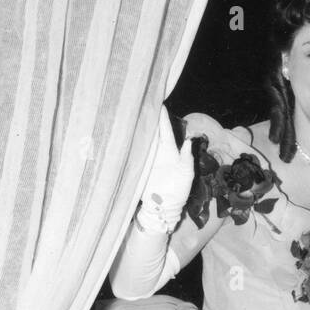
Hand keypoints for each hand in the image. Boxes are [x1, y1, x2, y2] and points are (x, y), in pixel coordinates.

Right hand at [139, 106, 194, 229]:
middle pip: (150, 132)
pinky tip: (122, 134)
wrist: (164, 208)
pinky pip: (131, 154)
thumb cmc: (179, 191)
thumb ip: (187, 159)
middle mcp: (156, 152)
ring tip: (129, 113)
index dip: (162, 118)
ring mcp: (145, 159)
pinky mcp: (137, 167)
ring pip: (140, 140)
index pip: (165, 131)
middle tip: (139, 101)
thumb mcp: (187, 175)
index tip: (158, 103)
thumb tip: (188, 141)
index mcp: (169, 152)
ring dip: (135, 129)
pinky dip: (127, 145)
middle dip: (146, 118)